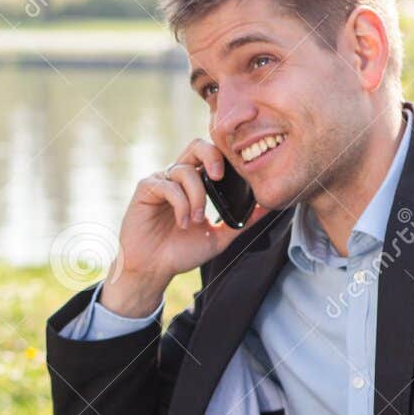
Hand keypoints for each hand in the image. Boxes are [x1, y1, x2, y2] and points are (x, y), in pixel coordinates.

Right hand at [103, 136, 268, 317]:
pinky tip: (183, 223)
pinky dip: (181, 204)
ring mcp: (161, 181)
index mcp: (195, 183)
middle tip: (221, 177)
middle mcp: (178, 177)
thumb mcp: (218, 237)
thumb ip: (241, 222)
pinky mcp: (146, 189)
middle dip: (212, 156)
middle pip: (196, 145)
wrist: (153, 269)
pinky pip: (168, 186)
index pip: (212, 156)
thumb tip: (267, 207)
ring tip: (197, 220)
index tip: (240, 176)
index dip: (226, 158)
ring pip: (184, 170)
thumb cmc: (180, 253)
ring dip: (197, 196)